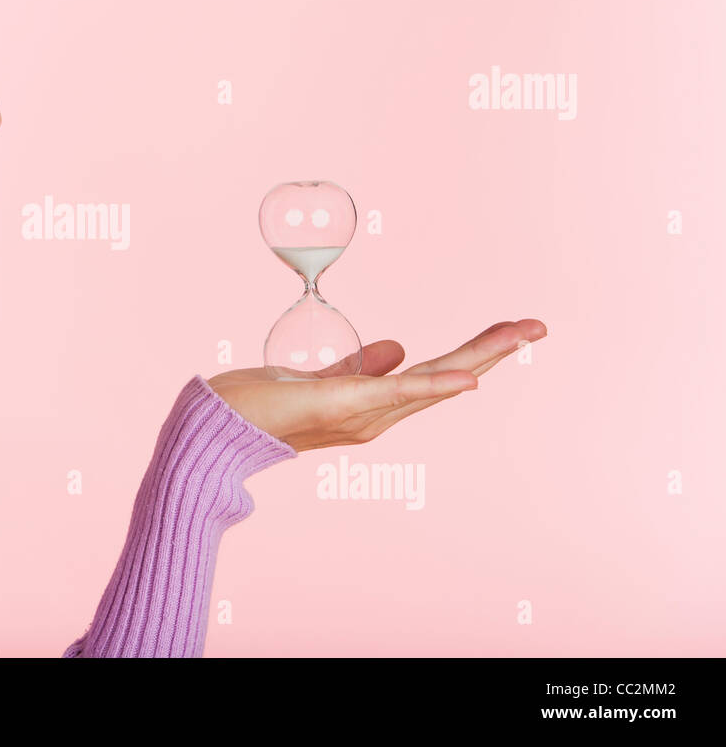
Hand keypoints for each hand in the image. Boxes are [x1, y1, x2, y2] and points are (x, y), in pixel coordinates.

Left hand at [206, 319, 546, 452]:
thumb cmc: (261, 406)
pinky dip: (433, 384)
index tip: (512, 329)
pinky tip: (470, 378)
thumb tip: (395, 347)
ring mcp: (362, 414)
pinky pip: (394, 393)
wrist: (217, 430)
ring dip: (479, 356)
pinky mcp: (342, 405)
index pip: (434, 373)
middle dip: (493, 350)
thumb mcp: (317, 379)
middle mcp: (376, 416)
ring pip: (432, 380)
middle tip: (538, 325)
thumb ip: (357, 368)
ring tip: (520, 334)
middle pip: (446, 377)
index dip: (474, 352)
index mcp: (373, 405)